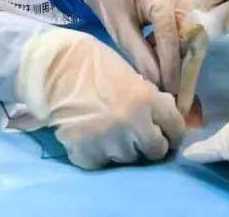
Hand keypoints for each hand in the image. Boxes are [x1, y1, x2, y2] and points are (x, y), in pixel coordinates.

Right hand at [18, 29, 184, 168]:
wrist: (53, 68)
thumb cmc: (91, 64)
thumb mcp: (129, 74)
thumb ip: (150, 97)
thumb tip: (166, 116)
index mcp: (145, 100)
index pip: (175, 129)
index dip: (172, 131)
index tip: (165, 133)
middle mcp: (132, 124)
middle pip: (156, 151)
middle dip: (149, 143)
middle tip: (136, 134)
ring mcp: (109, 142)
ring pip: (128, 159)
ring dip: (122, 148)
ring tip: (107, 130)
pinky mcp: (86, 154)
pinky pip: (101, 164)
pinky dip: (97, 154)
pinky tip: (90, 136)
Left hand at [77, 0, 195, 93]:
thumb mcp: (119, 28)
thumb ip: (140, 54)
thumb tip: (158, 83)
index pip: (170, 34)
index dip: (172, 65)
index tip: (171, 91)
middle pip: (190, 31)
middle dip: (183, 60)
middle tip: (174, 86)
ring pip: (194, 29)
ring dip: (183, 52)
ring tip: (169, 72)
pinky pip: (192, 23)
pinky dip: (182, 41)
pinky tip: (166, 54)